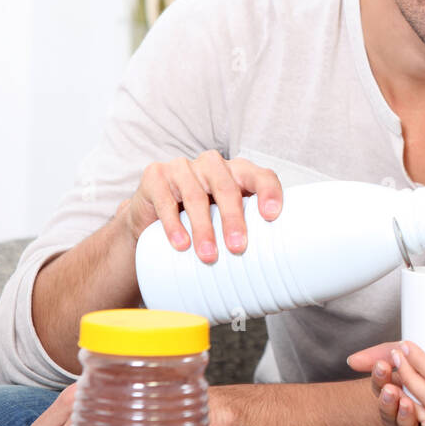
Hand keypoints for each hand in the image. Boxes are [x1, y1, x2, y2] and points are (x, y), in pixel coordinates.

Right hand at [121, 151, 283, 263]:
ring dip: (204, 228)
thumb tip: (274, 261)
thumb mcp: (225, 218)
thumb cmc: (199, 218)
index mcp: (237, 171)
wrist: (150, 216)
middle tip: (238, 247)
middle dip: (233, 219)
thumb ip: (248, 226)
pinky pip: (166, 201)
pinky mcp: (156, 176)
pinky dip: (174, 225)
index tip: (272, 216)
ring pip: (196, 196)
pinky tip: (181, 244)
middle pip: (228, 188)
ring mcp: (183, 167)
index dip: (269, 192)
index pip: (261, 176)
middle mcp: (212, 164)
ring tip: (208, 256)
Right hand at [346, 341, 424, 425]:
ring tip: (406, 404)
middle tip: (391, 390)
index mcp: (396, 393)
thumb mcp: (408, 353)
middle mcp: (407, 414)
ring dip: (404, 419)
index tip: (382, 365)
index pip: (381, 388)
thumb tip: (351, 361)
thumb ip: (382, 353)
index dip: (379, 379)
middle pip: (389, 416)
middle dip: (387, 402)